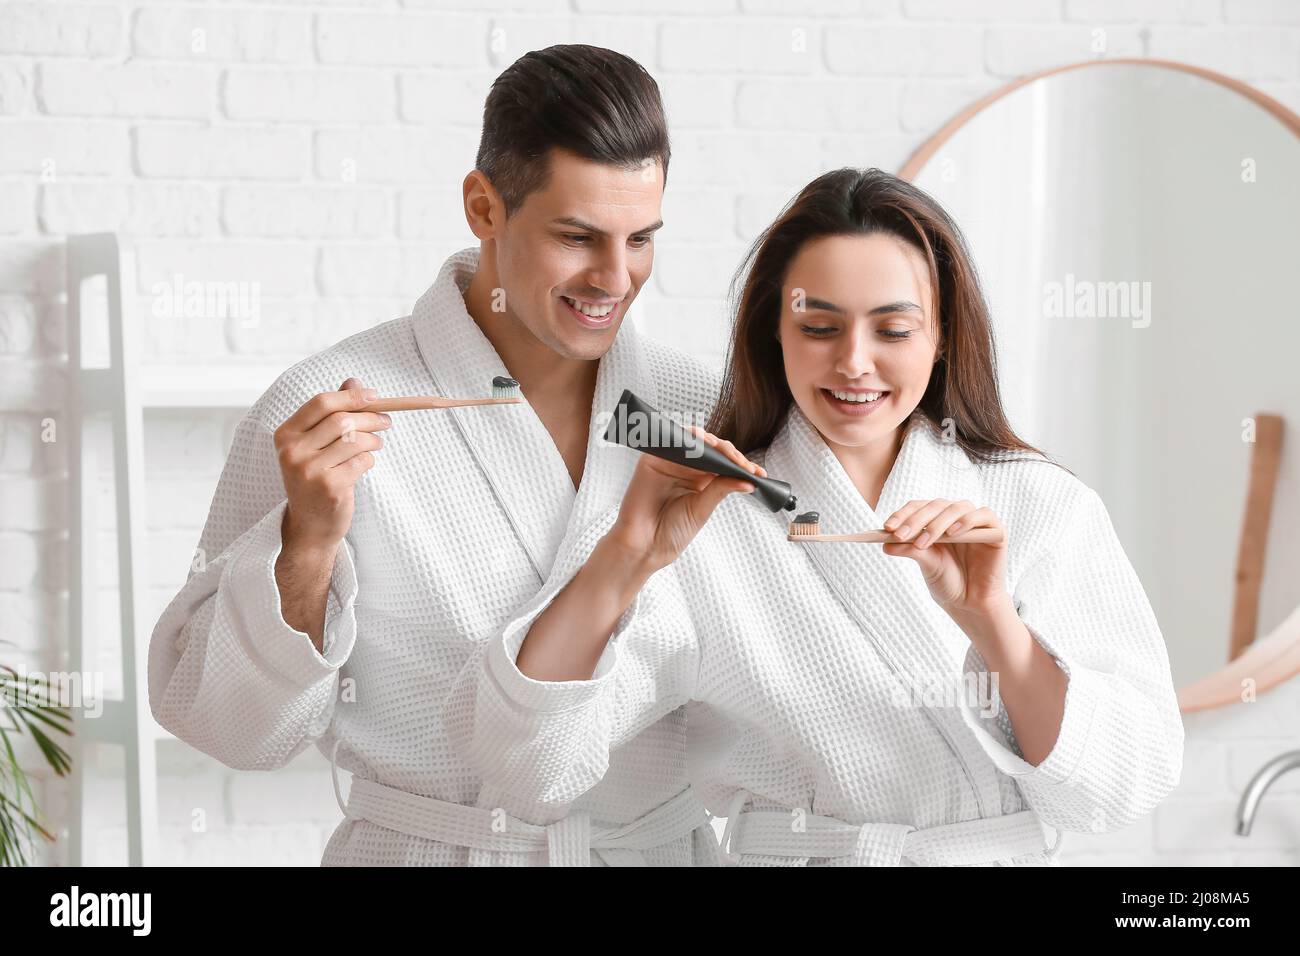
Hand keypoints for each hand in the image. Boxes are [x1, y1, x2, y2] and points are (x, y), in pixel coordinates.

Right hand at [274, 377, 392, 553]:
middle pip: (341, 420)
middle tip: (386, 421)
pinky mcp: (330, 487)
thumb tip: (354, 381)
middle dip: (370, 418)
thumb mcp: (315, 445)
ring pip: (354, 440)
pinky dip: (369, 460)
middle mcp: (293, 452)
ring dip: (373, 440)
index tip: (374, 395)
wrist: (310, 526)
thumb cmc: (315, 478)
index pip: (321, 403)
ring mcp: (310, 471)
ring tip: (377, 444)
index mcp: (285, 435)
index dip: (351, 396)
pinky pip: (362, 461)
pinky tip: (364, 464)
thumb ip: (332, 413)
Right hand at [605, 427, 764, 578]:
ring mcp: (671, 461)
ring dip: (712, 442)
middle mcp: (687, 468)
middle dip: (731, 454)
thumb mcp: (702, 509)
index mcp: (701, 480)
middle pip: (712, 449)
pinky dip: (688, 437)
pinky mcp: (653, 458)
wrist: (645, 545)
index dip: (742, 465)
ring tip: (727, 453)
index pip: (725, 464)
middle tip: (744, 465)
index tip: (759, 473)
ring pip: (695, 440)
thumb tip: (749, 480)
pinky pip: (673, 440)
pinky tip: (701, 443)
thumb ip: (721, 488)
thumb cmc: (672, 531)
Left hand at [881, 498, 1009, 616]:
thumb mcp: (925, 564)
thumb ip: (909, 549)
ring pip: (956, 508)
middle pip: (935, 505)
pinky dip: (967, 521)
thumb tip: (885, 543)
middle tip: (900, 535)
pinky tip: (953, 533)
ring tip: (923, 541)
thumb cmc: (948, 582)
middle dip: (915, 520)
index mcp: (937, 520)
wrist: (971, 603)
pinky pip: (984, 515)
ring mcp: (976, 522)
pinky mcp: (995, 530)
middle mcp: (956, 517)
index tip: (887, 528)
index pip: (919, 507)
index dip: (903, 514)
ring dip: (937, 523)